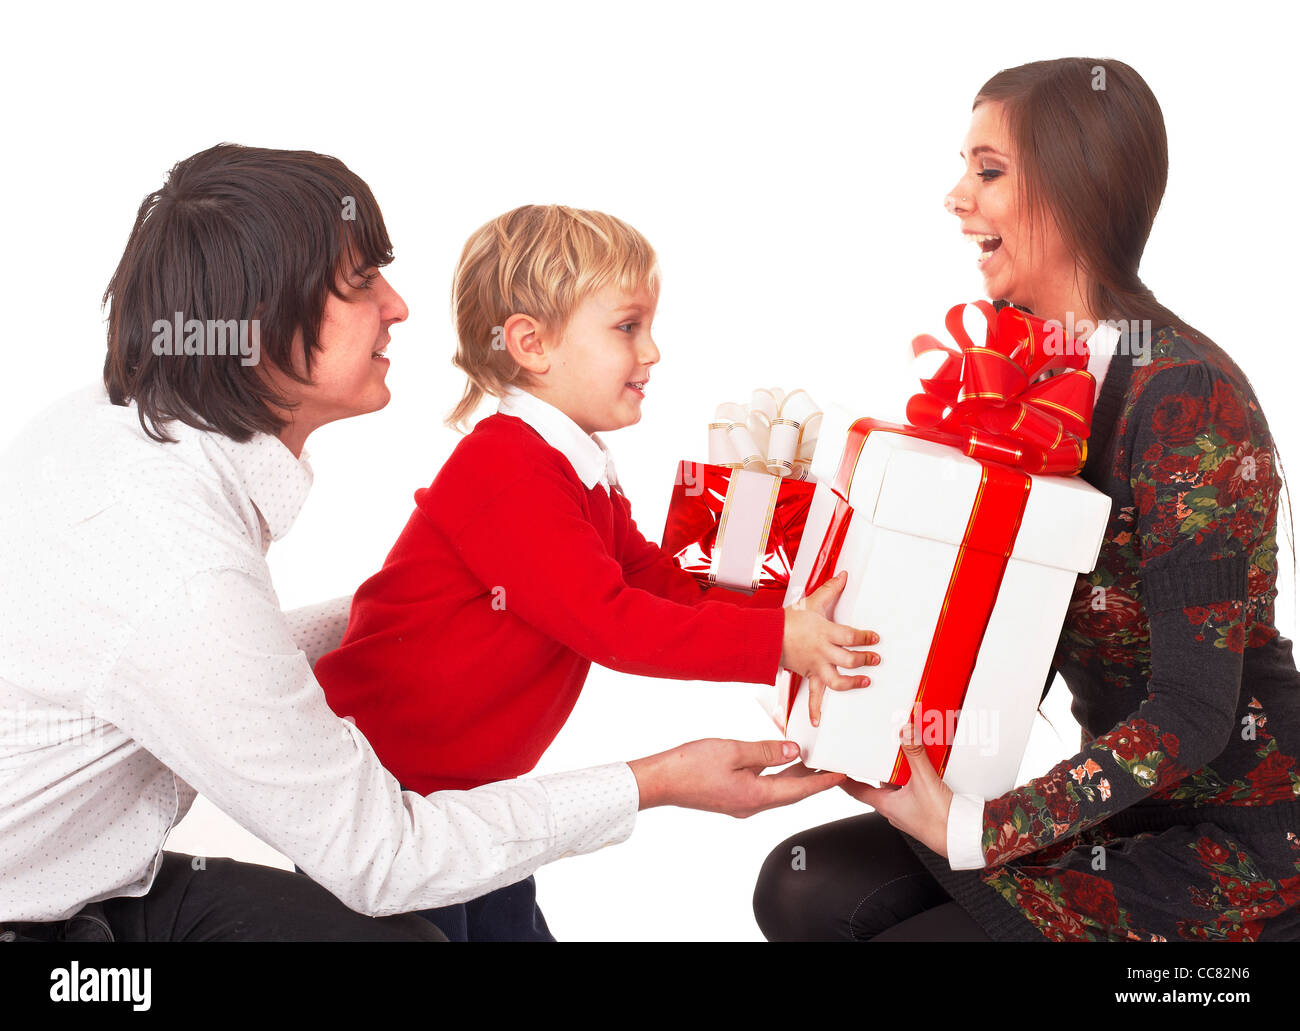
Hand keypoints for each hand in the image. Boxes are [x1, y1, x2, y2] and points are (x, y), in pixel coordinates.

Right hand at [628, 738, 844, 817]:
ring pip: (777, 789)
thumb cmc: (691, 766)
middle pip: (792, 792)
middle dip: (813, 779)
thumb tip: (793, 751)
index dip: (823, 781)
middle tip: (831, 765)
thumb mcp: (733, 750)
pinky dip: (775, 774)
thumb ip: (766, 751)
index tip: (842, 774)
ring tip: (810, 760)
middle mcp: (752, 805)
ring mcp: (740, 803)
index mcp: (756, 796)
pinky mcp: (730, 797)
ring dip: (794, 775)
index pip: (800, 789)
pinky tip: (775, 761)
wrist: (660, 781)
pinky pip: (761, 786)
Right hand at [781, 570, 880, 726]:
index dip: (865, 638)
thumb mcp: (811, 602)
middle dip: (865, 660)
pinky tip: (818, 720)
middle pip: (848, 659)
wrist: (767, 636)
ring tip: (866, 682)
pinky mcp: (808, 675)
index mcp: (825, 633)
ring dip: (853, 683)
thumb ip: (830, 590)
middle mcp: (822, 651)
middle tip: (876, 659)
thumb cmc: (789, 621)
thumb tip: (843, 576)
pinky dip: (815, 709)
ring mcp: (815, 666)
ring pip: (837, 680)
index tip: (875, 638)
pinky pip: (813, 695)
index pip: (850, 636)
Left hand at [840, 711, 952, 857]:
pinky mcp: (923, 809)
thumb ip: (914, 755)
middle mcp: (895, 809)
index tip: (834, 768)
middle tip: (875, 748)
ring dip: (900, 770)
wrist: (965, 838)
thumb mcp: (924, 782)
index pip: (857, 790)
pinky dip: (915, 776)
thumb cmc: (941, 822)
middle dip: (879, 765)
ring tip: (903, 751)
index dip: (845, 779)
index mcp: (886, 805)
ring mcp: (909, 810)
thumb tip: (904, 732)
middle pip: (880, 782)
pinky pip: (913, 789)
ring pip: (898, 785)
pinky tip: (924, 766)